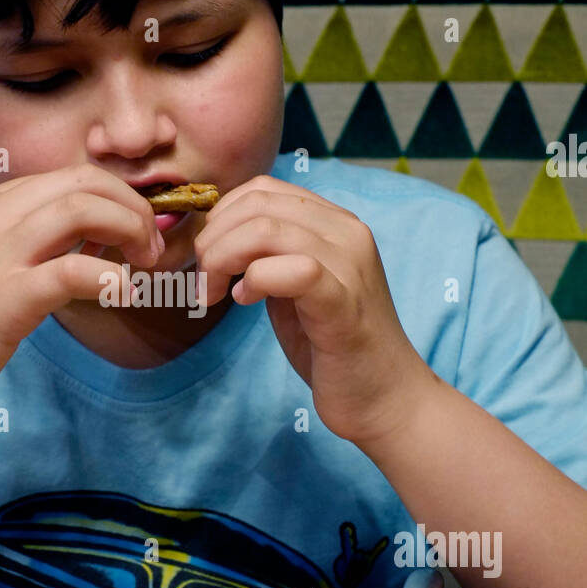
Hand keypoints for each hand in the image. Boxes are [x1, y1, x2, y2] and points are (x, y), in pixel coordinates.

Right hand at [0, 164, 161, 429]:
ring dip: (130, 231)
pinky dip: (112, 279)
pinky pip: (75, 269)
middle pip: (83, 181)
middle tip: (151, 248)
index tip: (135, 233)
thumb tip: (88, 242)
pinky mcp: (5, 298)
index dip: (115, 197)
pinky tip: (124, 297)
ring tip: (144, 265)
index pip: (67, 176)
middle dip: (131, 207)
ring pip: (83, 208)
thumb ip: (25, 247)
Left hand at [193, 174, 435, 446]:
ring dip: (223, 260)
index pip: (263, 189)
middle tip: (204, 282)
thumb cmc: (332, 345)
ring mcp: (349, 264)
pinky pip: (292, 269)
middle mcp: (347, 232)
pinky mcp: (344, 301)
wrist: (383, 398)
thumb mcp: (294, 286)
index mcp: (335, 223)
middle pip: (257, 204)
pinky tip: (246, 302)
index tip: (207, 257)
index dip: (221, 218)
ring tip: (215, 294)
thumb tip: (217, 238)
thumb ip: (268, 255)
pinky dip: (256, 280)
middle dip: (213, 240)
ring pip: (266, 229)